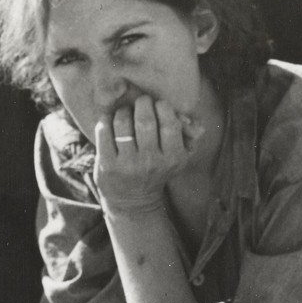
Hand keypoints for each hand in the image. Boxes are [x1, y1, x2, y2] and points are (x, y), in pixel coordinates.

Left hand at [93, 96, 202, 217]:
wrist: (133, 200)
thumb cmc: (158, 168)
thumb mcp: (179, 157)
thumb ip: (191, 136)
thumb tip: (198, 125)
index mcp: (173, 158)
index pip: (170, 124)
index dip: (163, 107)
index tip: (158, 105)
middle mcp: (151, 163)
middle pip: (145, 120)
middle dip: (143, 103)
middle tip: (141, 102)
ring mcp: (127, 165)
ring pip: (123, 122)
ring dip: (124, 110)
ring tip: (126, 113)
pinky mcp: (107, 166)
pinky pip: (104, 130)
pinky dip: (106, 120)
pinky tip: (111, 122)